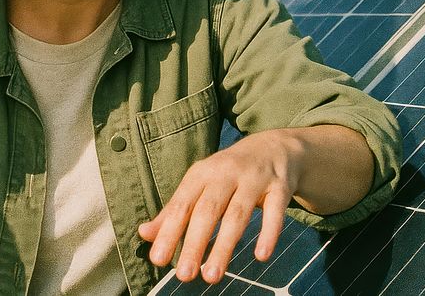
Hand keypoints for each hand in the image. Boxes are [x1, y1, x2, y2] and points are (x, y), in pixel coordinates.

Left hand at [137, 129, 302, 283]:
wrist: (272, 147)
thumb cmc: (227, 173)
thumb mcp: (199, 184)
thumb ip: (175, 210)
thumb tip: (145, 234)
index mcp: (201, 174)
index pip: (181, 205)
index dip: (168, 232)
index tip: (157, 259)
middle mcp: (225, 174)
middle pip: (208, 211)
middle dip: (194, 243)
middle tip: (184, 275)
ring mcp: (253, 179)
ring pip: (238, 215)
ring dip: (224, 246)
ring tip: (211, 276)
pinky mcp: (279, 187)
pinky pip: (275, 212)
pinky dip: (269, 233)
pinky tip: (261, 256)